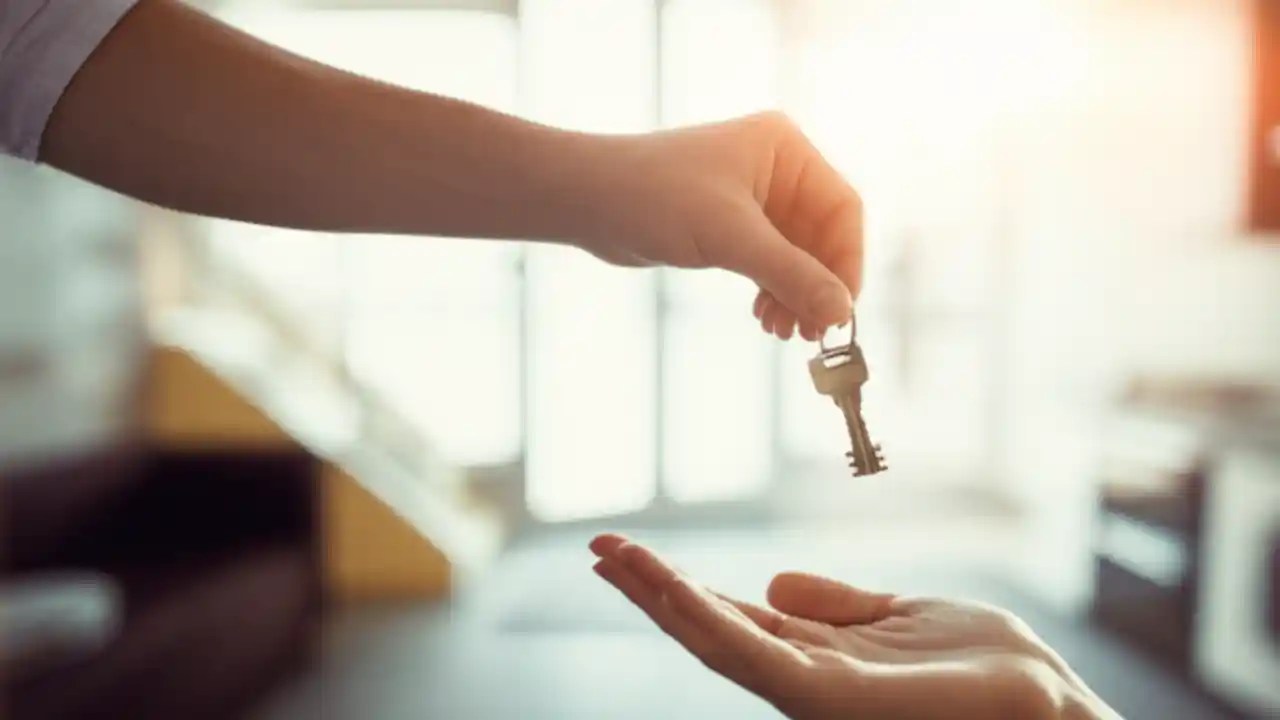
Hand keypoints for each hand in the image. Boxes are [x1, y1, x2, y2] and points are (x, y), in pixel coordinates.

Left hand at [580, 113, 861, 340]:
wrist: (585, 200)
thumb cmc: (653, 198)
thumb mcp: (729, 238)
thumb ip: (791, 275)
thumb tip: (841, 315)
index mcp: (785, 149)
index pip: (842, 209)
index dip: (847, 263)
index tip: (840, 311)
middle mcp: (775, 169)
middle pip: (822, 237)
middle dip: (817, 286)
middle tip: (811, 333)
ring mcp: (752, 198)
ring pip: (797, 256)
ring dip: (795, 295)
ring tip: (783, 331)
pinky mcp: (727, 225)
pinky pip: (769, 263)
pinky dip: (773, 291)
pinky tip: (765, 317)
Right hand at [589, 534, 1120, 719]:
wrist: (1055, 713)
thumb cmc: (993, 673)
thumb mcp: (903, 616)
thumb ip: (839, 603)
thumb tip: (772, 582)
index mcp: (822, 657)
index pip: (734, 618)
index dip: (680, 588)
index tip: (632, 553)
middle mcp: (808, 680)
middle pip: (712, 631)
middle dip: (652, 593)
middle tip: (598, 548)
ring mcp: (817, 696)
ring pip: (721, 645)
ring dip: (664, 601)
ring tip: (615, 560)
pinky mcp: (834, 704)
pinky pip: (757, 660)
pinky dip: (708, 623)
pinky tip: (674, 592)